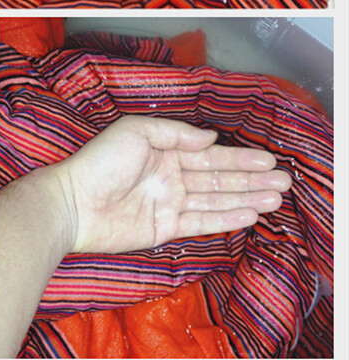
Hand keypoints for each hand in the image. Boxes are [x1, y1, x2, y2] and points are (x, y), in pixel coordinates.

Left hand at [51, 115, 290, 254]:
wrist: (74, 203)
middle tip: (283, 182)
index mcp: (163, 151)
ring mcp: (169, 203)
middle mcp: (170, 176)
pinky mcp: (165, 228)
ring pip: (215, 200)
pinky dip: (225, 218)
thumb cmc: (101, 161)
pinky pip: (201, 222)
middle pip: (218, 178)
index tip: (268, 159)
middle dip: (251, 179)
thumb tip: (211, 138)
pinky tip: (248, 215)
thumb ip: (176, 133)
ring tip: (275, 199)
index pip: (208, 154)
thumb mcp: (136, 131)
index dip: (239, 157)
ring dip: (245, 199)